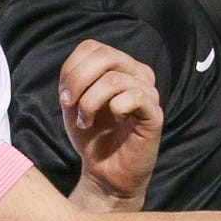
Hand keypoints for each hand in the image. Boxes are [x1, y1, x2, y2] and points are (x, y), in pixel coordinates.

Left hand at [58, 39, 161, 212]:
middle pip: (105, 55)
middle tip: (70, 106)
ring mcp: (148, 92)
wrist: (105, 174)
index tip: (64, 98)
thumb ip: (73, 79)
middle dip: (78, 81)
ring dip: (90, 102)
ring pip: (114, 79)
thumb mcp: (74, 102)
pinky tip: (115, 121)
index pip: (92, 47)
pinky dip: (115, 109)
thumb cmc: (92, 137)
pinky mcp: (155, 113)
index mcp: (118, 66)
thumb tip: (74, 69)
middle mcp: (137, 73)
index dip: (72, 69)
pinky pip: (134, 97)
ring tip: (86, 121)